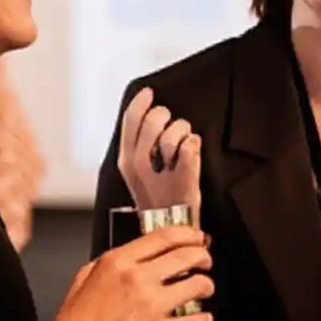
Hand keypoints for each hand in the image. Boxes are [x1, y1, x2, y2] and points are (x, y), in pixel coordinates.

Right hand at [49, 225, 214, 320]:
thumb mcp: (84, 277)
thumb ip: (109, 263)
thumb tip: (130, 256)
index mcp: (119, 261)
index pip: (164, 236)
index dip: (188, 234)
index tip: (196, 237)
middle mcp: (138, 277)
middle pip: (186, 255)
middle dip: (202, 256)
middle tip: (205, 260)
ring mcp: (151, 304)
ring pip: (196, 285)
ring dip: (206, 285)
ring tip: (205, 288)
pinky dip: (203, 320)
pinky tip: (203, 319)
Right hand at [117, 87, 201, 215]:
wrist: (170, 227)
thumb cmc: (157, 197)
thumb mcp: (137, 170)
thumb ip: (138, 142)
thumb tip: (145, 108)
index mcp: (126, 161)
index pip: (130, 120)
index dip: (141, 102)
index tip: (149, 93)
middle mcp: (140, 165)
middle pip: (155, 119)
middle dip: (166, 117)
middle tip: (172, 127)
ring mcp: (162, 172)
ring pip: (175, 132)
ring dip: (182, 132)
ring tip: (182, 147)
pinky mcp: (185, 179)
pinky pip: (191, 145)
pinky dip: (194, 144)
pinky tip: (192, 151)